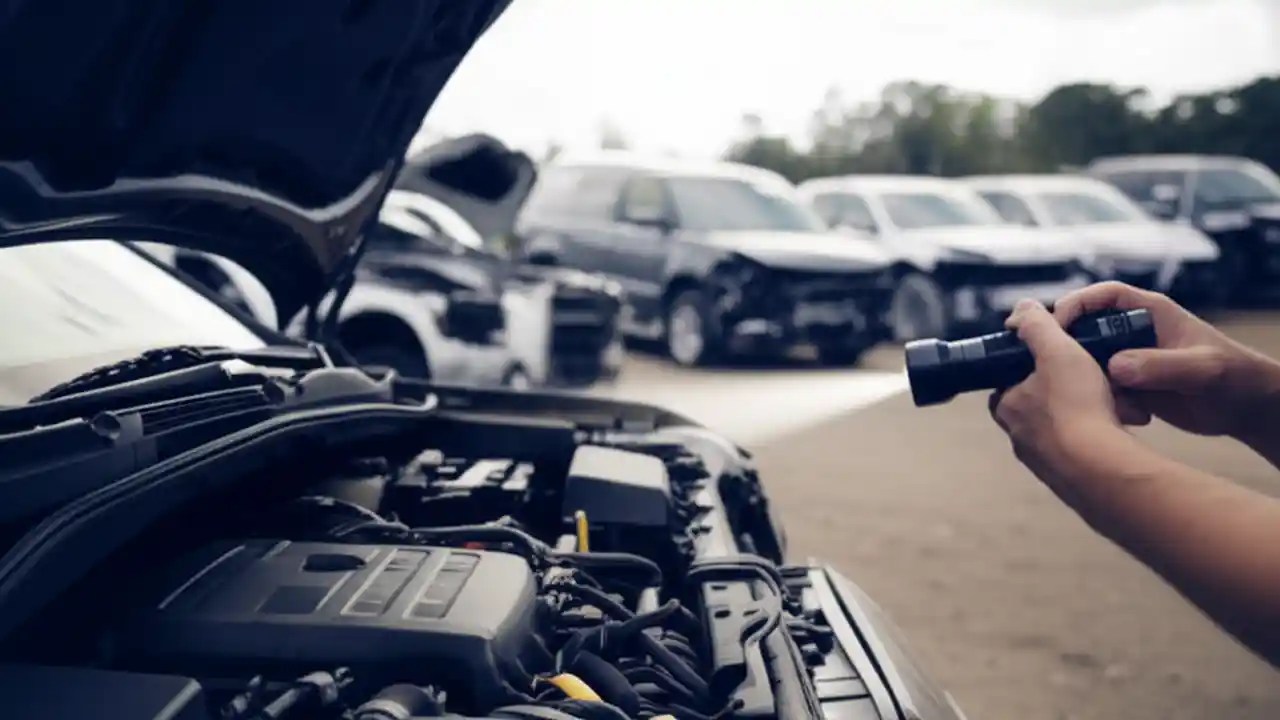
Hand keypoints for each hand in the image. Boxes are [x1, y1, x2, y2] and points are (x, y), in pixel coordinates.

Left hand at [990, 300, 1138, 506]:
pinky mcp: (1074, 479)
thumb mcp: (1056, 351)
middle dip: (1076, 388)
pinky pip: (1090, 448)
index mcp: (1007, 408)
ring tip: (1121, 401)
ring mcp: (1047, 462)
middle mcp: (1021, 439)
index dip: (1037, 363)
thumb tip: (1022, 309)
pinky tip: (1126, 425)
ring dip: (1097, 409)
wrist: (1102, 471)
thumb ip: (1037, 327)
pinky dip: (1106, 433)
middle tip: (1099, 378)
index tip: (1063, 355)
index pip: (1011, 379)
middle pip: (1048, 402)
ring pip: (1073, 425)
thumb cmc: (1075, 408)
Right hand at [1054, 281, 1279, 439]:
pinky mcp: (1128, 385)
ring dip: (1078, 375)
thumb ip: (1160, 365)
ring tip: (1076, 394)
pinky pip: (1099, 387)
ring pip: (1088, 360)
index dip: (1077, 303)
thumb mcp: (1200, 369)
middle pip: (1086, 327)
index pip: (1104, 296)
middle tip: (1046, 360)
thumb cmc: (1232, 376)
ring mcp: (1129, 359)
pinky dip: (1096, 398)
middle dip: (1065, 341)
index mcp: (1150, 312)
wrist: (1245, 408)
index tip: (1058, 322)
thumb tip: (1117, 367)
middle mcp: (1134, 333)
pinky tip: (1106, 413)